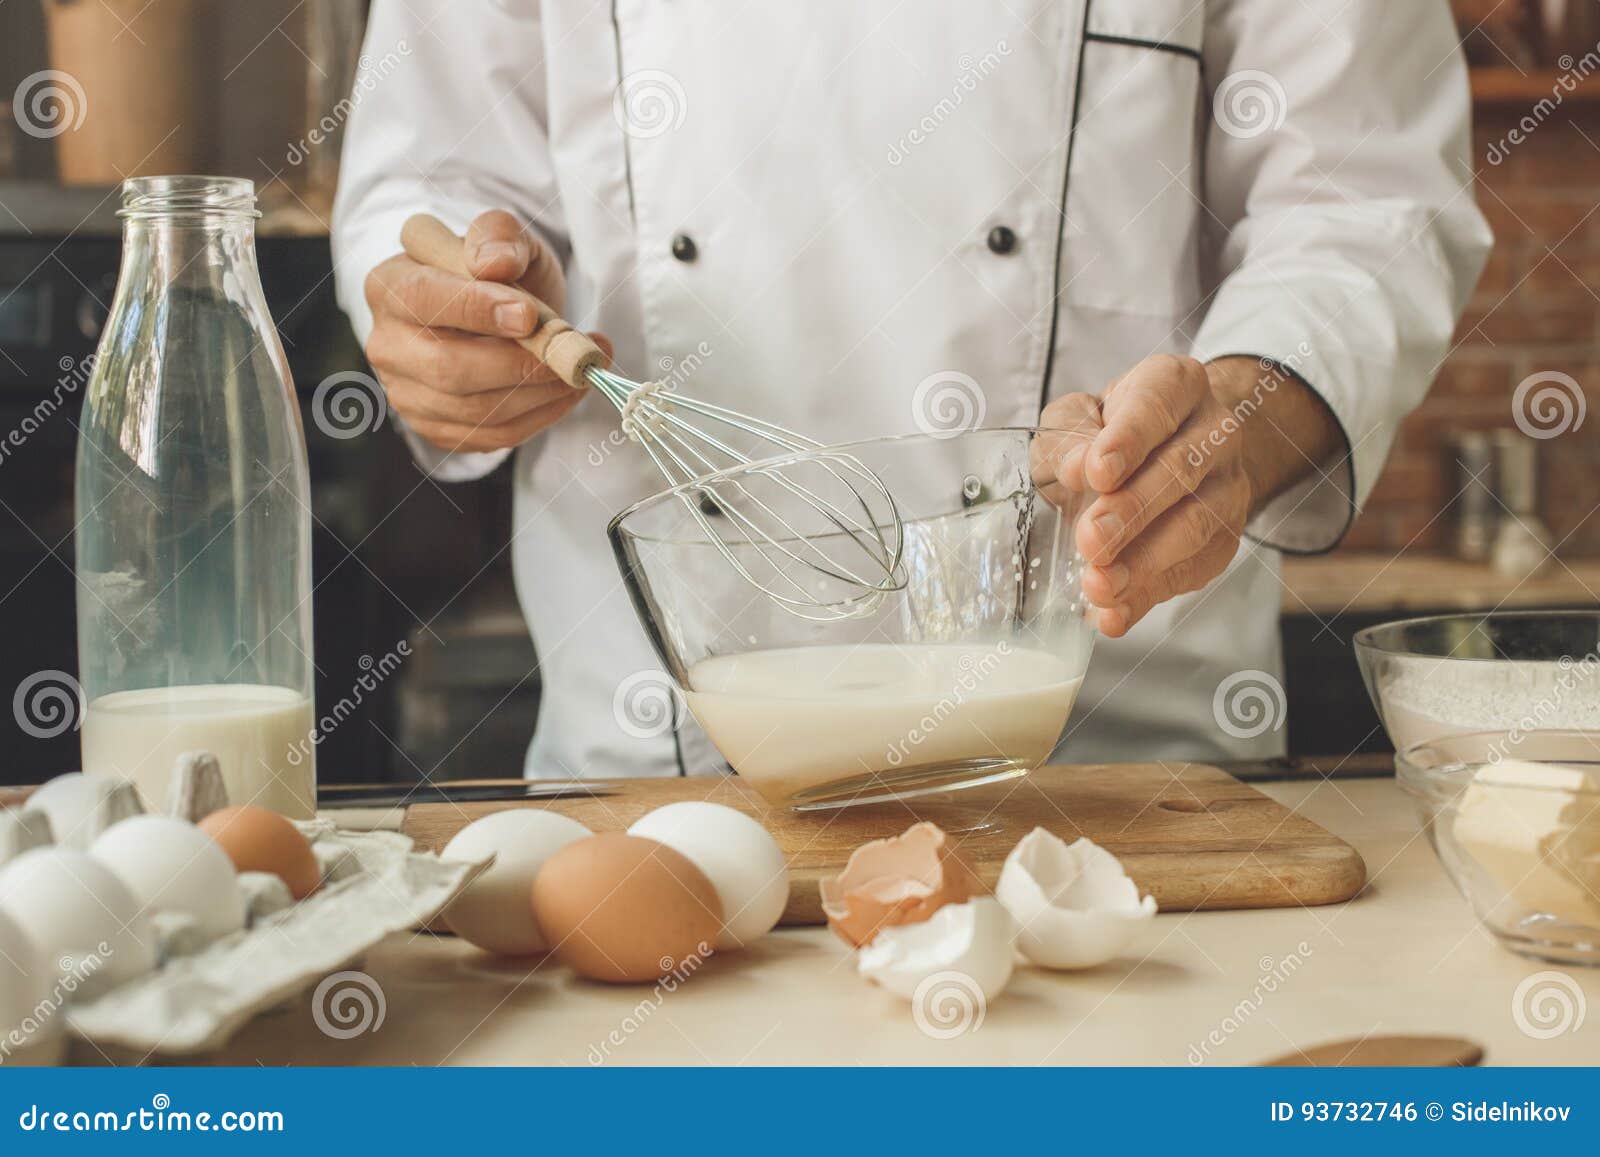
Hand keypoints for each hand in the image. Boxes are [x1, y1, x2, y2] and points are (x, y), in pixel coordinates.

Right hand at [363, 209, 606, 452]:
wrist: (497, 313)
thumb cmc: (495, 272)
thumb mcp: (502, 237)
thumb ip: (498, 235)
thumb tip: (495, 262)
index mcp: (389, 285)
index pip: (424, 299)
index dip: (477, 309)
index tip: (530, 316)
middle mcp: (388, 344)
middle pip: (449, 368)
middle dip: (521, 364)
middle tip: (575, 352)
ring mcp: (407, 393)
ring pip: (476, 410)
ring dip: (541, 394)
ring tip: (584, 369)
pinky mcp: (436, 428)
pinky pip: (492, 435)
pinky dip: (540, 417)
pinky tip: (567, 392)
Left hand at [1042, 355, 1251, 637]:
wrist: (1168, 453)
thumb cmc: (1108, 431)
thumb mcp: (1075, 419)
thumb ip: (1070, 438)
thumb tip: (1078, 469)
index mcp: (1176, 385)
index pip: (1155, 407)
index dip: (1127, 440)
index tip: (1096, 472)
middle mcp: (1214, 431)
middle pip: (1180, 471)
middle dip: (1133, 510)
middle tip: (1091, 539)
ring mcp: (1228, 488)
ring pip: (1195, 526)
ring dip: (1144, 562)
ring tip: (1099, 584)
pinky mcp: (1224, 541)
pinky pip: (1190, 573)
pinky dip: (1148, 598)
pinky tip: (1113, 614)